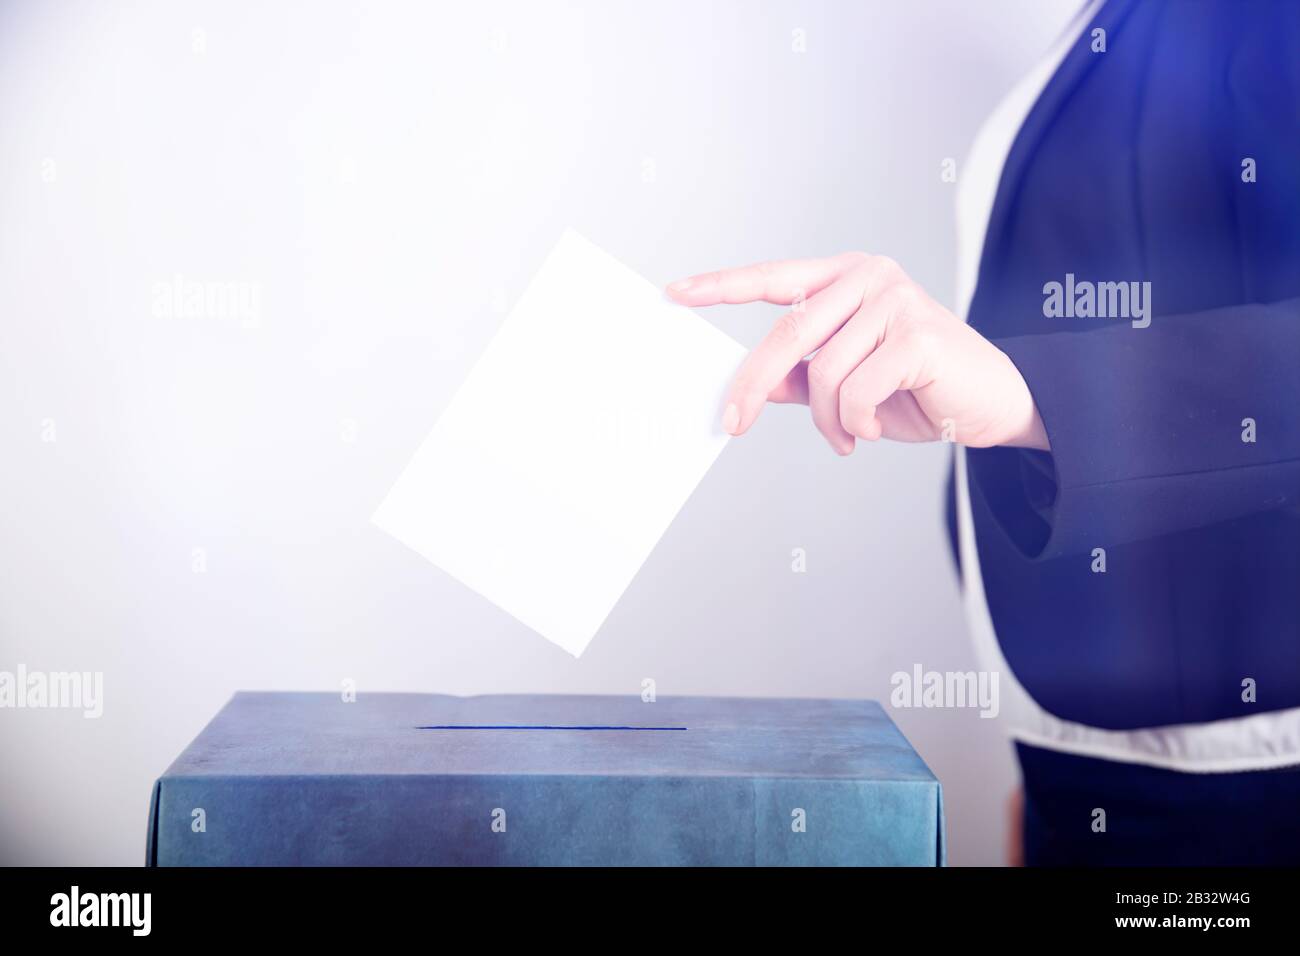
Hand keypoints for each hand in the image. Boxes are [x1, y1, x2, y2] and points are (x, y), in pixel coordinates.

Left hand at [667, 253, 1048, 453]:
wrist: (996, 404)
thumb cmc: (921, 389)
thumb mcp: (850, 383)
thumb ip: (804, 375)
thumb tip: (755, 385)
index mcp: (848, 277)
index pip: (774, 277)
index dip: (722, 286)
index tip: (675, 293)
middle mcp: (869, 277)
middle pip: (786, 334)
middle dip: (753, 386)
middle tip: (733, 423)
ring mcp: (895, 299)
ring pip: (822, 373)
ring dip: (828, 421)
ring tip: (848, 436)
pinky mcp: (916, 334)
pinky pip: (855, 392)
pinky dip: (857, 423)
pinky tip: (877, 428)